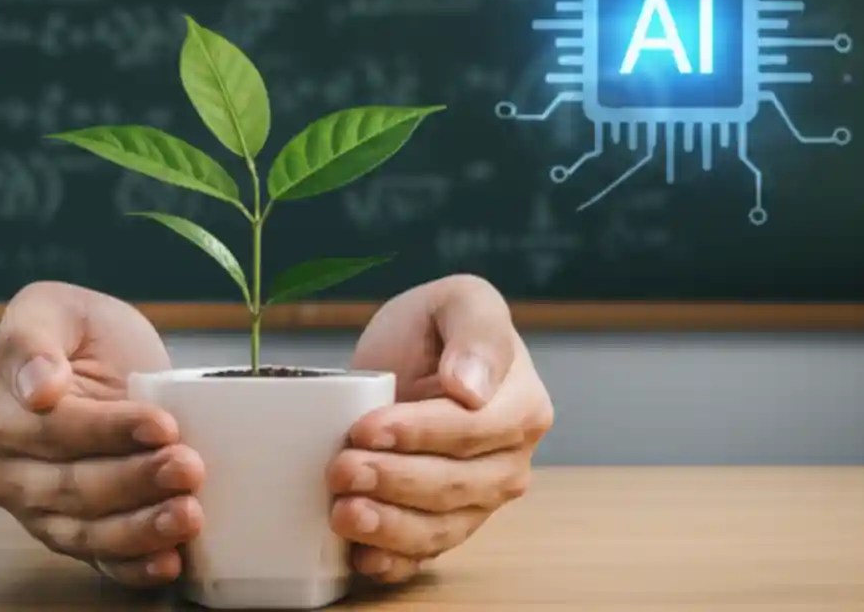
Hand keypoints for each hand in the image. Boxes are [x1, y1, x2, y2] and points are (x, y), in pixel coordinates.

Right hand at [0, 282, 205, 587]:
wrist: (101, 362)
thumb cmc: (76, 332)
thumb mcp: (55, 309)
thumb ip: (34, 339)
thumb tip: (39, 387)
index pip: (51, 429)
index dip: (107, 430)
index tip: (161, 423)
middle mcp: (3, 468)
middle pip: (69, 485)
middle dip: (135, 480)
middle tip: (189, 467)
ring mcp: (33, 507)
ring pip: (84, 529)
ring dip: (140, 528)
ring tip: (188, 513)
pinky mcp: (69, 533)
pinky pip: (97, 559)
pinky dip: (133, 567)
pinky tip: (169, 562)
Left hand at [327, 275, 553, 583]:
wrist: (402, 358)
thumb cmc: (432, 327)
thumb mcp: (456, 301)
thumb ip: (476, 331)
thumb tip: (471, 387)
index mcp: (523, 405)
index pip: (473, 430)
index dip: (420, 433)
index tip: (367, 428)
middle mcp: (509, 460)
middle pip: (455, 484)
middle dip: (394, 481)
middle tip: (341, 468)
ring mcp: (479, 499)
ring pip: (441, 527)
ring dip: (389, 527)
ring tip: (343, 513)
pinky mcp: (445, 524)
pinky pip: (426, 554)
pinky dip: (394, 562)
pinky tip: (360, 558)